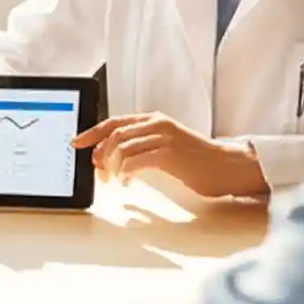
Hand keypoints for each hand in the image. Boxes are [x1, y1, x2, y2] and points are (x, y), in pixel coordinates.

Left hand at [71, 113, 267, 196]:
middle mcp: (157, 124)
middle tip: (99, 172)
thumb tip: (109, 158)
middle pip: (114, 134)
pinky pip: (135, 161)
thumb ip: (141, 146)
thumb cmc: (196, 161)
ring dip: (112, 167)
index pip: (114, 121)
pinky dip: (125, 174)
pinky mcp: (170, 154)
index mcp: (154, 119)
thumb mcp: (165, 145)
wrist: (226, 167)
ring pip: (121, 147)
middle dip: (100, 154)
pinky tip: (128, 184)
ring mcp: (164, 137)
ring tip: (115, 181)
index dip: (91, 132)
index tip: (76, 143)